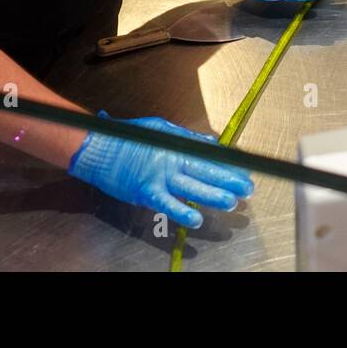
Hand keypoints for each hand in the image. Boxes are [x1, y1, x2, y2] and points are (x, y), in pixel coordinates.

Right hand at [68, 112, 253, 228]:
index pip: (209, 155)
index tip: (244, 171)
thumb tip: (210, 142)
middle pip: (206, 170)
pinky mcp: (145, 191)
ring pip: (192, 186)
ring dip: (213, 195)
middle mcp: (171, 159)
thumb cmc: (127, 137)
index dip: (228, 165)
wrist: (99, 148)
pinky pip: (167, 203)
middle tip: (247, 189)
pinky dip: (181, 211)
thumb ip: (186, 138)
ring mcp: (159, 176)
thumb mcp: (160, 129)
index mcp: (176, 144)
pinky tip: (196, 218)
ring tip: (232, 202)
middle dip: (229, 180)